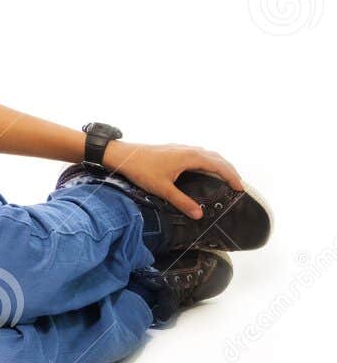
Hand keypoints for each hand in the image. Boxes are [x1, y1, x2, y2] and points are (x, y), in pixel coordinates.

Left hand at [104, 140, 245, 220]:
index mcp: (190, 157)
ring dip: (219, 165)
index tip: (240, 189)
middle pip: (217, 158)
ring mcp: (181, 148)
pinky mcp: (174, 150)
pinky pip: (198, 154)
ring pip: (208, 154)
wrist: (122, 154)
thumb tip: (199, 215)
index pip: (219, 166)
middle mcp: (189, 149)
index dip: (232, 177)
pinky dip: (208, 161)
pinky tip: (205, 170)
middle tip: (238, 185)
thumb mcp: (162, 189)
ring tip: (226, 177)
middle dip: (230, 171)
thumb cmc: (141, 170)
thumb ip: (182, 202)